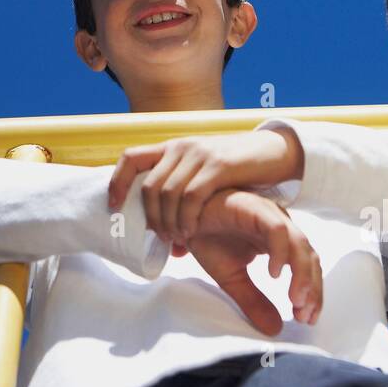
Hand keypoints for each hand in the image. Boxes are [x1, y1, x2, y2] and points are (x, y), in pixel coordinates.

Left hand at [108, 130, 302, 243]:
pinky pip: (192, 196)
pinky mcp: (219, 166)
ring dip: (168, 221)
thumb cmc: (238, 172)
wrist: (274, 152)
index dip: (117, 182)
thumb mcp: (205, 176)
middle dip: (150, 216)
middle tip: (160, 238)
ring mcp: (199, 155)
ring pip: (167, 193)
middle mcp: (182, 147)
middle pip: (149, 186)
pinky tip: (191, 231)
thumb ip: (185, 198)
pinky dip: (187, 217)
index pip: (131, 158)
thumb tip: (172, 239)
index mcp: (173, 147)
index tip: (113, 207)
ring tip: (176, 239)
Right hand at [186, 189, 322, 333]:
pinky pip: (276, 229)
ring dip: (302, 273)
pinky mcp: (254, 208)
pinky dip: (280, 251)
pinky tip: (274, 274)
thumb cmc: (208, 239)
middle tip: (304, 315)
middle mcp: (279, 226)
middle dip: (312, 288)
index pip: (307, 267)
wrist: (180, 217)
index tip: (307, 319)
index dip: (312, 293)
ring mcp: (269, 215)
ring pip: (298, 243)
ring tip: (296, 300)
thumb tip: (275, 329)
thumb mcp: (232, 279)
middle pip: (309, 256)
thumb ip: (253, 301)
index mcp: (278, 240)